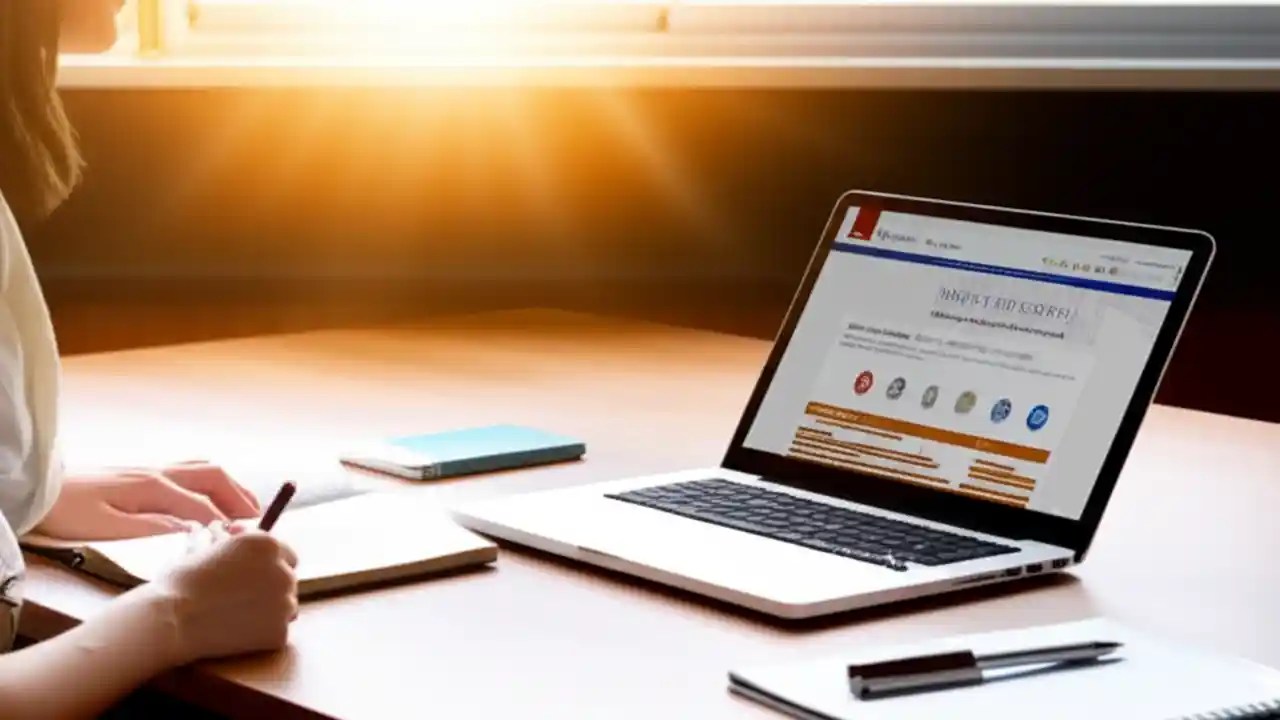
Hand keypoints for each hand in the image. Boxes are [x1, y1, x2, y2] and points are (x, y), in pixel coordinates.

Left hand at [37, 462, 261, 539]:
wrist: (42, 490)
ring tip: (246, 507)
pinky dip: (213, 480)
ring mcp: (153, 468)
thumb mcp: (108, 527)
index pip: (202, 503)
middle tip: (258, 519)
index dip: (227, 522)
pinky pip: (191, 469)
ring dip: (230, 486)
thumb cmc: (71, 512)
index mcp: (153, 487)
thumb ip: (151, 526)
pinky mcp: (145, 472)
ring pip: (204, 469)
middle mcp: (159, 472)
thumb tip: (190, 528)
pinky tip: (213, 495)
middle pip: (213, 477)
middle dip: (239, 496)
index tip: (244, 540)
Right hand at [149, 529, 298, 664]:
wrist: (172, 618)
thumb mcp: (203, 547)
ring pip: (286, 606)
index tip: (254, 571)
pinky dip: (264, 634)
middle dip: (270, 586)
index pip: (285, 553)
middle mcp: (283, 570)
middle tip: (245, 596)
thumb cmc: (181, 581)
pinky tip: (240, 634)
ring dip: (270, 609)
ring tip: (240, 616)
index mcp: (267, 544)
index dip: (269, 563)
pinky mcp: (280, 632)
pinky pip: (278, 632)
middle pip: (287, 579)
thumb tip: (224, 530)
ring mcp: (285, 603)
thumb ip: (224, 539)